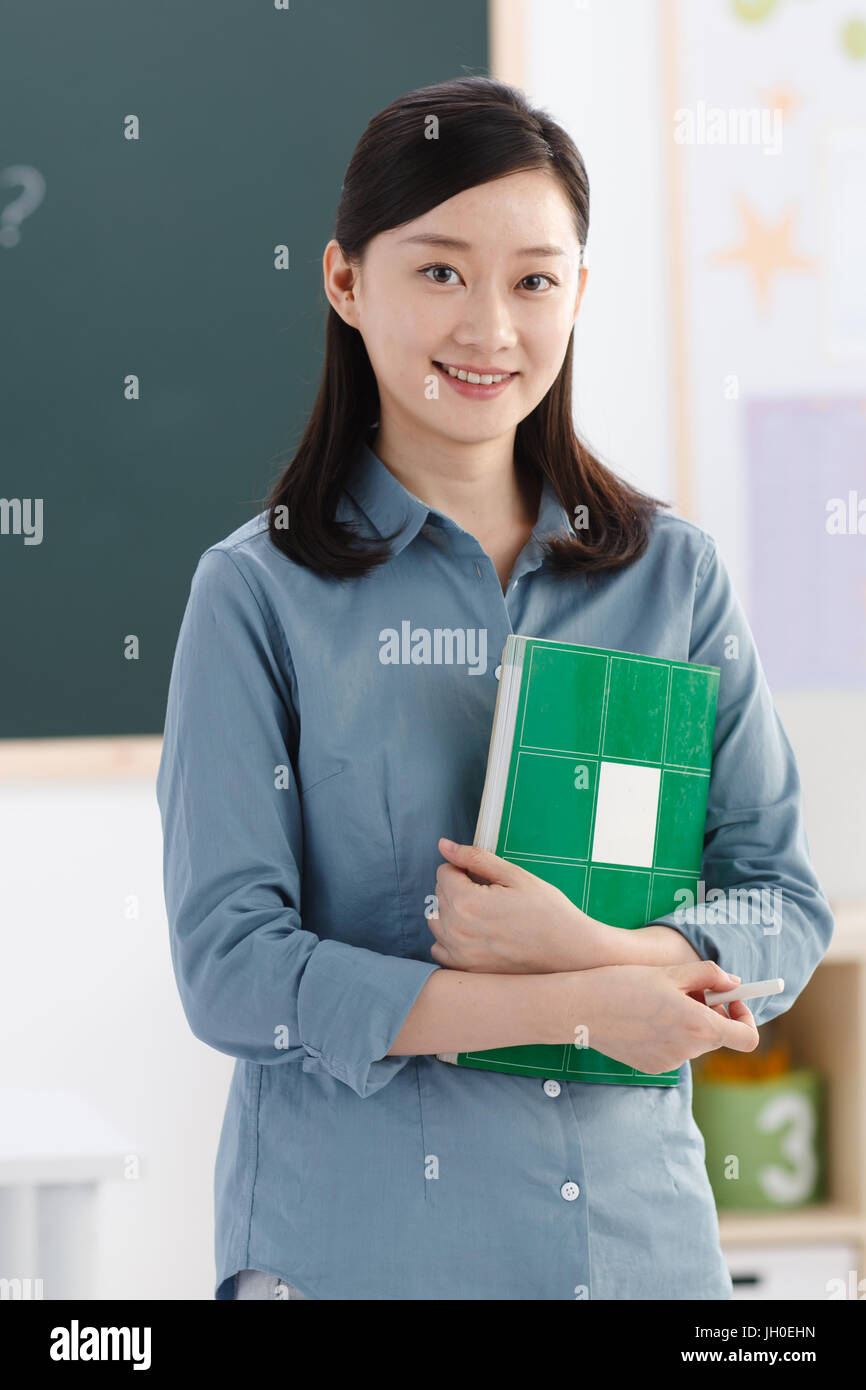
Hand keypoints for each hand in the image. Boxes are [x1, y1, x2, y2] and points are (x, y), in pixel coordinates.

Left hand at [428, 837, 615, 972]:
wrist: (569, 952)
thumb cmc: (547, 911)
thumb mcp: (515, 876)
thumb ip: (475, 858)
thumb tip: (443, 845)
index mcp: (466, 901)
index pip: (443, 872)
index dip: (464, 869)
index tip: (486, 878)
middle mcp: (456, 929)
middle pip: (438, 895)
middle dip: (458, 888)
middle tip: (491, 896)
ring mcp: (459, 953)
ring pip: (436, 921)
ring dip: (451, 912)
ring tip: (483, 915)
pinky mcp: (465, 970)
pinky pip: (439, 949)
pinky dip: (450, 939)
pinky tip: (474, 935)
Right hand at [556, 959, 758, 1073]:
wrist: (581, 1008)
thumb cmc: (625, 983)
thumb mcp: (671, 972)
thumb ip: (708, 975)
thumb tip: (732, 982)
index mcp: (699, 1025)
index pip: (747, 1037)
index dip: (745, 1017)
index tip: (729, 999)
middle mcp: (688, 1050)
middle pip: (718, 1035)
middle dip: (712, 1012)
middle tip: (690, 988)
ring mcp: (670, 1062)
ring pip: (693, 1041)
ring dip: (688, 1021)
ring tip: (660, 999)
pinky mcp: (652, 1067)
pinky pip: (673, 1049)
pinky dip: (668, 1033)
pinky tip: (643, 1016)